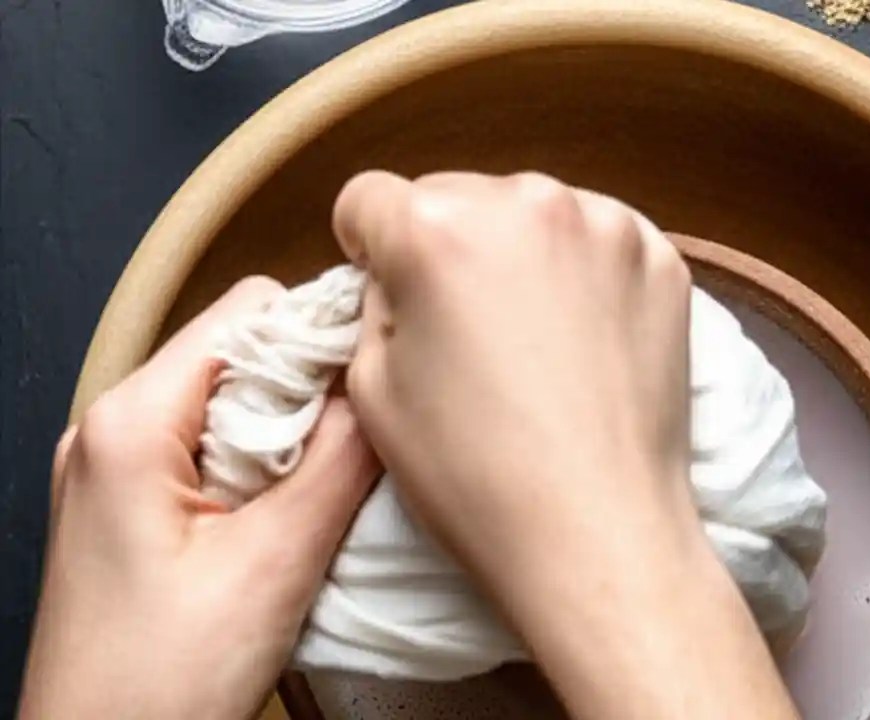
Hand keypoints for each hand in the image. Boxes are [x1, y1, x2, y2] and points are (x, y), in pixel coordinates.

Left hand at [20, 279, 379, 719]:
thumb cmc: (150, 690)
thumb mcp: (271, 567)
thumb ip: (338, 463)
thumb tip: (384, 387)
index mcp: (130, 424)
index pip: (250, 313)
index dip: (324, 331)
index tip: (383, 372)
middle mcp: (113, 434)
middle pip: (242, 355)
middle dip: (315, 392)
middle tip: (367, 447)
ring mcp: (120, 475)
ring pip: (235, 408)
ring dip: (298, 438)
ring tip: (332, 495)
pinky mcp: (136, 514)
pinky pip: (217, 456)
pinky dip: (270, 474)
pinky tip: (297, 522)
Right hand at [333, 171, 798, 719]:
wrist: (599, 534)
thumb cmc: (473, 476)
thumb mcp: (373, 389)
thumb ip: (375, 303)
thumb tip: (398, 276)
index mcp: (436, 229)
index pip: (370, 199)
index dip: (367, 249)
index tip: (388, 293)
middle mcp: (526, 201)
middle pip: (456, 197)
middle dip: (446, 246)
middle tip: (464, 328)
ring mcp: (607, 225)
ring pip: (532, 212)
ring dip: (519, 253)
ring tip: (532, 340)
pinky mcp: (663, 257)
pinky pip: (598, 240)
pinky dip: (583, 273)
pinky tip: (583, 341)